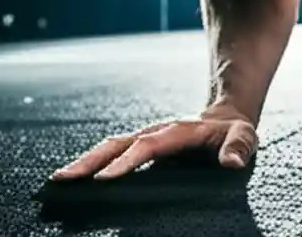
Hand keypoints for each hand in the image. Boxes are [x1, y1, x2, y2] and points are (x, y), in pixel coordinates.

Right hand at [49, 103, 257, 180]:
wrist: (226, 119)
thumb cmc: (234, 133)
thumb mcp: (245, 137)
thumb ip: (239, 148)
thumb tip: (231, 163)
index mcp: (177, 131)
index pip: (147, 146)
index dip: (126, 162)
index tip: (102, 179)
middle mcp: (155, 133)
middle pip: (117, 143)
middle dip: (89, 160)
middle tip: (62, 178)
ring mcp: (144, 140)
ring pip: (108, 148)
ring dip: (83, 162)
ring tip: (56, 181)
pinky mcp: (139, 150)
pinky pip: (111, 156)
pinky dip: (90, 166)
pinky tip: (73, 182)